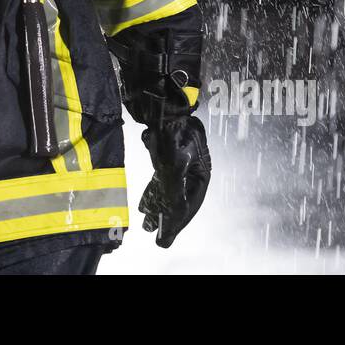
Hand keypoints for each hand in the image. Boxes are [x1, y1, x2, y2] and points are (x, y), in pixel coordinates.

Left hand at [138, 115, 210, 246]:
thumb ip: (175, 184)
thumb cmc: (177, 128)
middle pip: (180, 203)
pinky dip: (153, 196)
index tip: (165, 239)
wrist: (168, 105)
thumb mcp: (178, 158)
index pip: (189, 205)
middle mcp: (191, 174)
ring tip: (148, 225)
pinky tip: (144, 206)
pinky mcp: (166, 161)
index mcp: (200, 175)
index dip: (177, 223)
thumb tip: (173, 209)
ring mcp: (178, 167)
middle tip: (158, 239)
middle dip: (168, 221)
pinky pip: (160, 184)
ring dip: (159, 210)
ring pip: (168, 195)